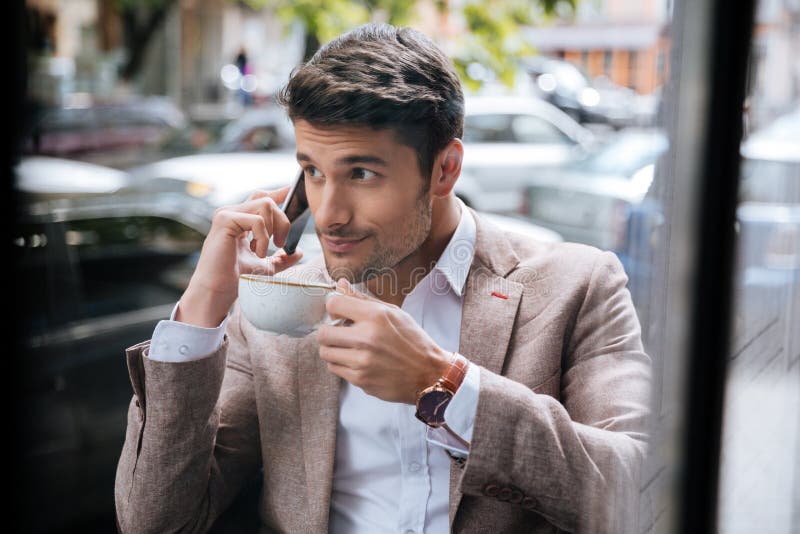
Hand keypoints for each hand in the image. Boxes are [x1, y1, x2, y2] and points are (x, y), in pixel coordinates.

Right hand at [177, 187, 303, 326]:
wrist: (218, 290)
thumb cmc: (236, 278)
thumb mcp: (266, 266)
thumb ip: (281, 257)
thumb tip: (299, 252)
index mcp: (240, 219)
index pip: (261, 197)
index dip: (278, 193)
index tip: (292, 190)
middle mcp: (232, 212)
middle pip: (268, 200)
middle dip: (282, 221)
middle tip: (280, 245)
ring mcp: (227, 214)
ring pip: (265, 205)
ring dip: (272, 231)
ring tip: (262, 252)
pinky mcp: (225, 219)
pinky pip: (257, 220)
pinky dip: (263, 238)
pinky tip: (256, 253)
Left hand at [316, 279, 450, 403]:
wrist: (428, 372)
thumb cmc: (412, 340)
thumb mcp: (393, 312)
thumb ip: (363, 299)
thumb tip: (340, 284)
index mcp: (376, 316)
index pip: (333, 305)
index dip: (333, 307)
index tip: (339, 312)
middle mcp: (367, 339)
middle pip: (323, 333)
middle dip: (328, 331)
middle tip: (339, 332)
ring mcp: (362, 362)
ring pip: (325, 353)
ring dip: (333, 349)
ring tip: (348, 347)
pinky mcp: (360, 380)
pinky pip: (334, 369)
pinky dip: (341, 364)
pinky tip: (355, 360)